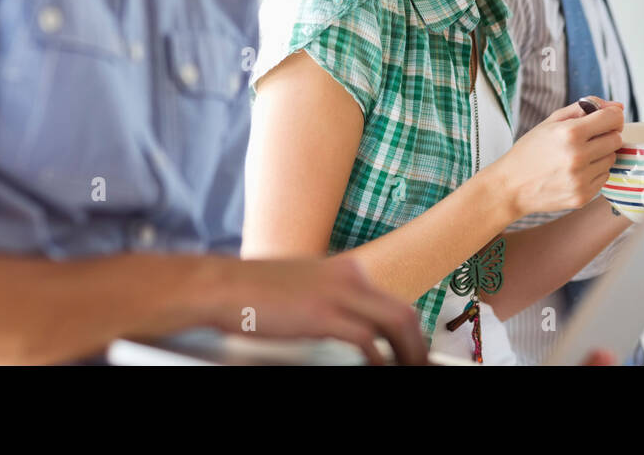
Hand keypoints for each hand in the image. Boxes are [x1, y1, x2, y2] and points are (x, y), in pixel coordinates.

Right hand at [212, 256, 428, 364]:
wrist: (221, 286)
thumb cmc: (253, 292)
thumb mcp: (303, 289)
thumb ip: (331, 301)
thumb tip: (350, 325)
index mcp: (346, 270)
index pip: (393, 302)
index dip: (410, 333)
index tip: (414, 353)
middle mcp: (350, 275)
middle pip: (404, 312)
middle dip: (419, 345)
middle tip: (422, 368)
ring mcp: (339, 292)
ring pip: (397, 322)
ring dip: (410, 353)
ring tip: (412, 372)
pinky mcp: (323, 313)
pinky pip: (369, 340)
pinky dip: (381, 360)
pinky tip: (382, 371)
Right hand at [491, 97, 623, 219]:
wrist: (511, 186)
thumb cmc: (530, 151)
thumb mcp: (551, 122)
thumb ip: (584, 108)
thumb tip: (617, 106)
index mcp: (569, 133)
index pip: (613, 118)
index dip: (612, 116)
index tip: (605, 119)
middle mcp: (578, 157)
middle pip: (616, 139)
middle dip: (606, 135)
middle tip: (588, 138)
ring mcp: (581, 179)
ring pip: (611, 159)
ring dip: (600, 155)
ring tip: (577, 156)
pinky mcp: (583, 197)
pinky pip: (604, 177)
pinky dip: (594, 172)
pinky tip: (575, 171)